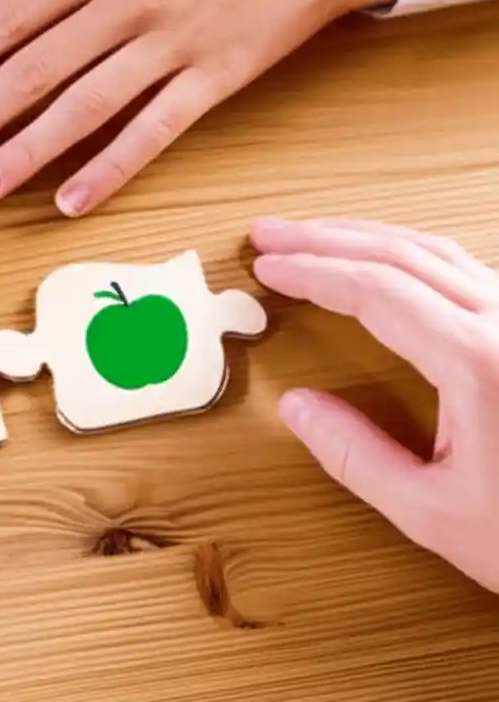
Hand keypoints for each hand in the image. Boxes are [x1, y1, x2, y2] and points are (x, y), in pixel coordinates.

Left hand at [0, 0, 399, 215]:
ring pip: (81, 106)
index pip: (3, 23)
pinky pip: (156, 129)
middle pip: (28, 72)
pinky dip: (111, 167)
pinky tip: (70, 203)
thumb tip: (5, 17)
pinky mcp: (219, 74)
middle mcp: (126, 2)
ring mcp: (172, 41)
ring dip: (20, 155)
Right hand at [251, 217, 498, 592]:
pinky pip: (465, 271)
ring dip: (367, 238)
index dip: (314, 272)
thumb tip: (297, 409)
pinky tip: (383, 265)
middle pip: (404, 254)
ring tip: (313, 239)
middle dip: (327, 237)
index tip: (268, 267)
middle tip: (271, 233)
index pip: (377, 291)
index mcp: (478, 362)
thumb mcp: (433, 511)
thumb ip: (356, 456)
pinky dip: (408, 257)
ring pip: (438, 253)